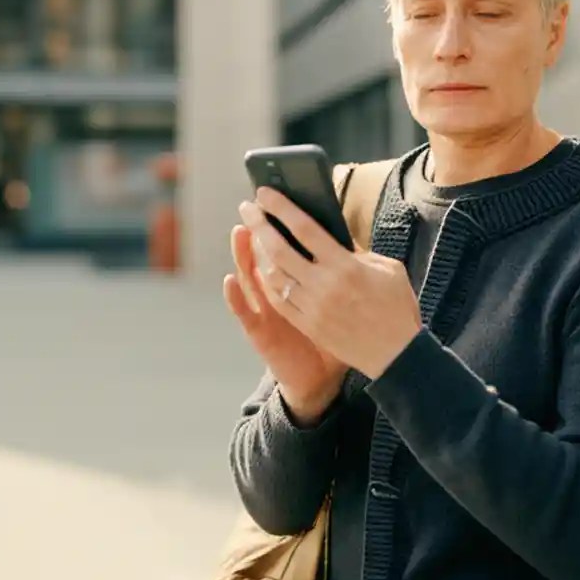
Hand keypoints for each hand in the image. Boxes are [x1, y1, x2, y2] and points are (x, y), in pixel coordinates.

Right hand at [223, 224, 345, 424]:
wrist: (333, 379)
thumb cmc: (344, 337)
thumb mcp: (347, 299)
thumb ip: (345, 275)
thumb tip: (349, 247)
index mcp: (305, 282)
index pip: (291, 247)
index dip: (283, 225)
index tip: (279, 200)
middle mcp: (282, 294)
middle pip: (265, 256)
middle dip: (258, 231)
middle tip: (251, 207)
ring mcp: (268, 312)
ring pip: (251, 278)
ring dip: (242, 256)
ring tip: (239, 232)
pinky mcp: (261, 333)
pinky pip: (246, 312)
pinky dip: (236, 296)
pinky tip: (230, 280)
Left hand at [237, 187, 422, 379]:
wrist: (396, 355)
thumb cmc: (397, 309)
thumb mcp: (389, 270)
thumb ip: (361, 254)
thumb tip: (337, 244)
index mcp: (345, 265)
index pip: (304, 228)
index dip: (281, 208)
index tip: (264, 193)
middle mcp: (323, 284)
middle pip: (279, 248)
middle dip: (258, 224)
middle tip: (247, 208)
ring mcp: (312, 307)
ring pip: (273, 275)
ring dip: (259, 252)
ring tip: (254, 237)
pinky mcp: (308, 325)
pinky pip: (279, 300)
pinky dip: (268, 282)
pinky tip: (264, 269)